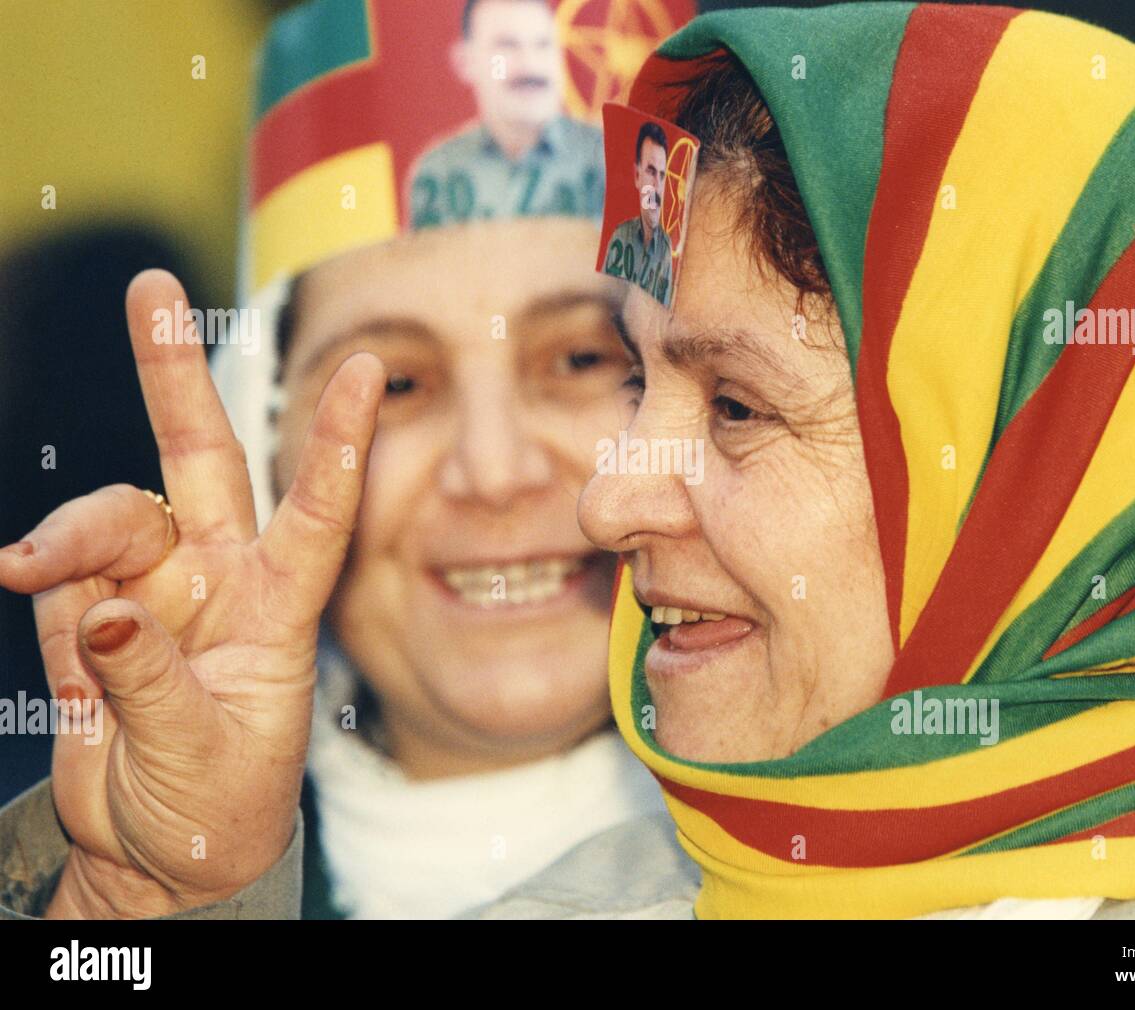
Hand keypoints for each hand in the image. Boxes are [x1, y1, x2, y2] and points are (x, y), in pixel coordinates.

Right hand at [0, 270, 383, 917]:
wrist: (159, 855)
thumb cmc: (216, 808)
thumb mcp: (202, 756)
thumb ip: (151, 682)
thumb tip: (107, 609)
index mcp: (278, 609)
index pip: (320, 512)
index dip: (340, 442)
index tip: (369, 367)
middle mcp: (220, 580)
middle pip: (203, 458)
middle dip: (174, 375)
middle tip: (152, 290)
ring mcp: (154, 590)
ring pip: (115, 513)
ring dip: (71, 527)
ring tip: (24, 567)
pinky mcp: (93, 611)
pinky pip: (62, 565)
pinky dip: (38, 563)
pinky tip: (15, 575)